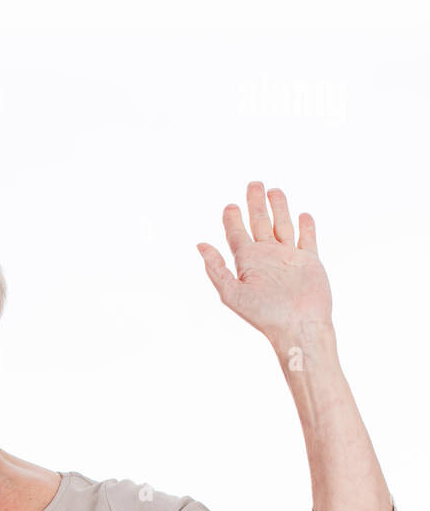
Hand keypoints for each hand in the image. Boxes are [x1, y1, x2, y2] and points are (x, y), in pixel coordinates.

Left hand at [197, 181, 332, 342]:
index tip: (229, 206)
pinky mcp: (310, 261)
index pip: (236, 234)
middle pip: (259, 223)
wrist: (298, 326)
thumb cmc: (265, 314)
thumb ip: (216, 268)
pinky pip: (307, 239)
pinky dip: (306, 226)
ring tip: (274, 190)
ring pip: (282, 225)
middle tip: (253, 183)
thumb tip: (200, 245)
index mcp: (248, 262)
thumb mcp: (232, 293)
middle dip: (256, 203)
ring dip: (279, 208)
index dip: (232, 219)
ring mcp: (289, 258)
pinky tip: (303, 215)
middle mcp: (267, 257)